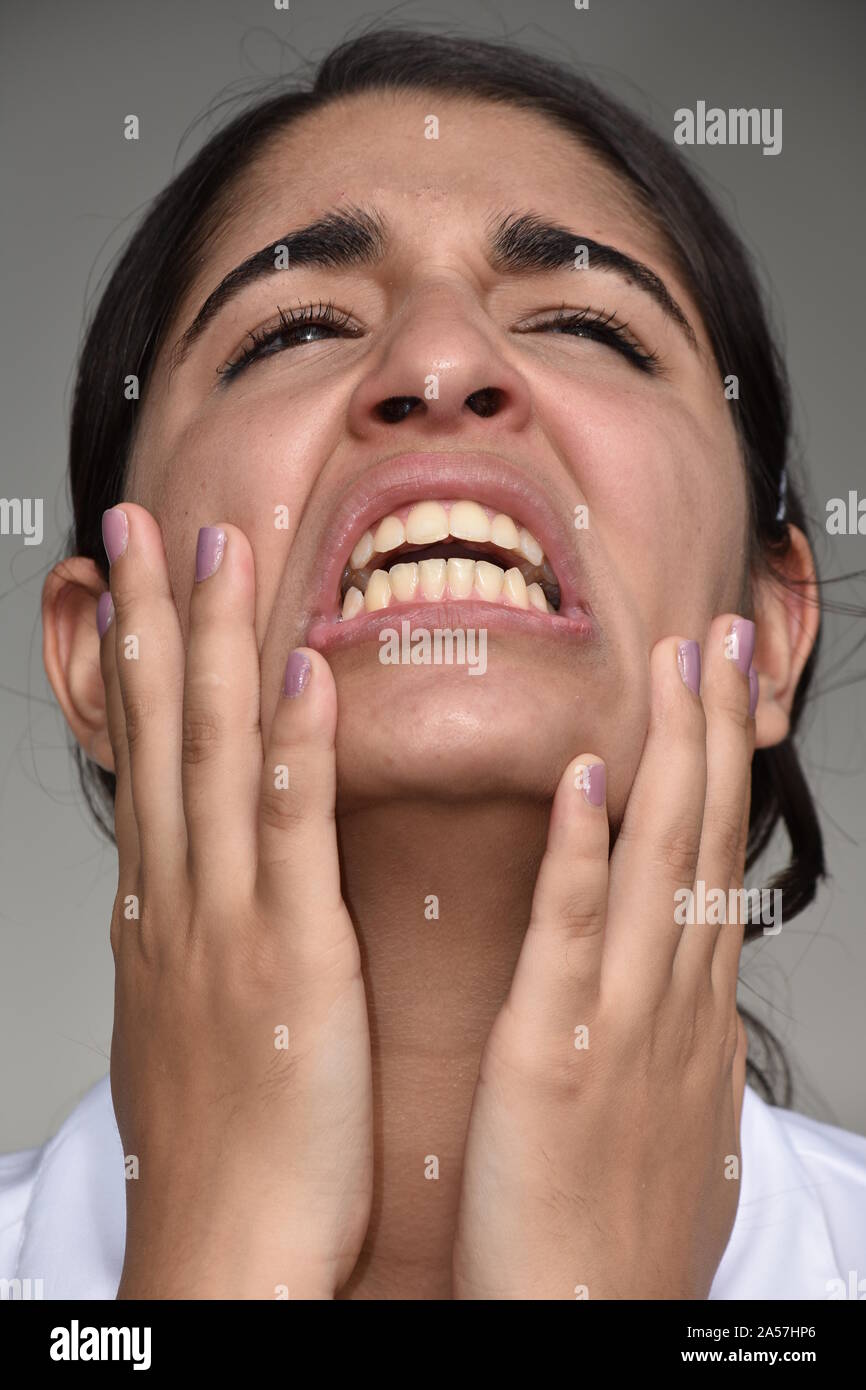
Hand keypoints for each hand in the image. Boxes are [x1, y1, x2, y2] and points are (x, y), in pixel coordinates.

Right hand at [99, 506, 372, 1298]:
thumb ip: (197, 934)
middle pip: (159, 735)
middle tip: (144, 525)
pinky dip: (294, 750)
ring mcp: (227, 923)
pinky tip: (298, 672)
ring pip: (212, 760)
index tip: (131, 582)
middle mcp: (179, 900)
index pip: (145, 758)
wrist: (222, 1248)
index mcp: (165, 911)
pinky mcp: (289, 961)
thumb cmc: (225, 1144)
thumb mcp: (191, 1015)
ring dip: (211, 648)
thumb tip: (191, 885)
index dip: (135, 662)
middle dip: (150, 620)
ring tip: (213, 551)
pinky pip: (290, 837)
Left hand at [452, 615, 754, 1298]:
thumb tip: (694, 993)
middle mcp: (674, 1002)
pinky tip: (583, 777)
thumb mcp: (674, 1121)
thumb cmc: (617, 1235)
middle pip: (705, 840)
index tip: (722, 696)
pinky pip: (572, 935)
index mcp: (692, 1013)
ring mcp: (621, 1022)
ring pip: (658, 863)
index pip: (716, 864)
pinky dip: (580, 851)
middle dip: (715, 732)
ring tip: (675, 663)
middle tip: (720, 638)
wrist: (591, 1329)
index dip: (723, 772)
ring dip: (668, 755)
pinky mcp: (553, 1054)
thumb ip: (680, 1040)